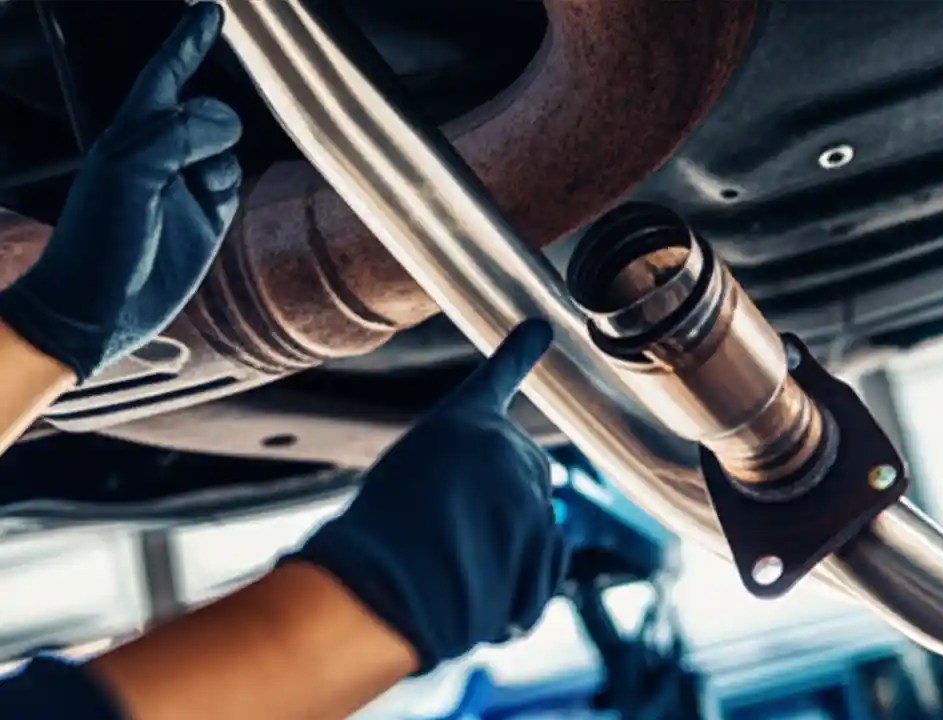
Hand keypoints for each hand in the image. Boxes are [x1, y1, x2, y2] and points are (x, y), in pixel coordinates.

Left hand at [0, 4, 240, 380]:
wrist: (97, 308)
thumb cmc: (96, 238)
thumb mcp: (128, 173)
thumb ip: (176, 136)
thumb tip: (224, 124)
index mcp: (130, 135)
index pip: (164, 76)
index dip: (188, 43)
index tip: (212, 12)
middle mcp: (162, 154)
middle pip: (205, 110)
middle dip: (211, 119)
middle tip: (189, 158)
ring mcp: (186, 185)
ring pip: (227, 147)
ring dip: (218, 158)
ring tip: (193, 189)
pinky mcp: (209, 219)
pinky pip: (234, 181)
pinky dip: (229, 184)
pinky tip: (209, 205)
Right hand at [292, 321, 568, 671]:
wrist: (393, 582)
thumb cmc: (381, 531)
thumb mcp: (410, 480)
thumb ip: (465, 479)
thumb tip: (507, 517)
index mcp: (466, 421)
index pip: (498, 377)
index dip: (519, 353)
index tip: (541, 327)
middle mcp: (508, 449)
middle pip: (523, 471)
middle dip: (500, 502)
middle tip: (452, 529)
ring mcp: (533, 498)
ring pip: (532, 524)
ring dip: (501, 549)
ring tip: (452, 564)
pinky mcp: (545, 547)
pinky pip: (540, 571)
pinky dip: (515, 589)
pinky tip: (479, 596)